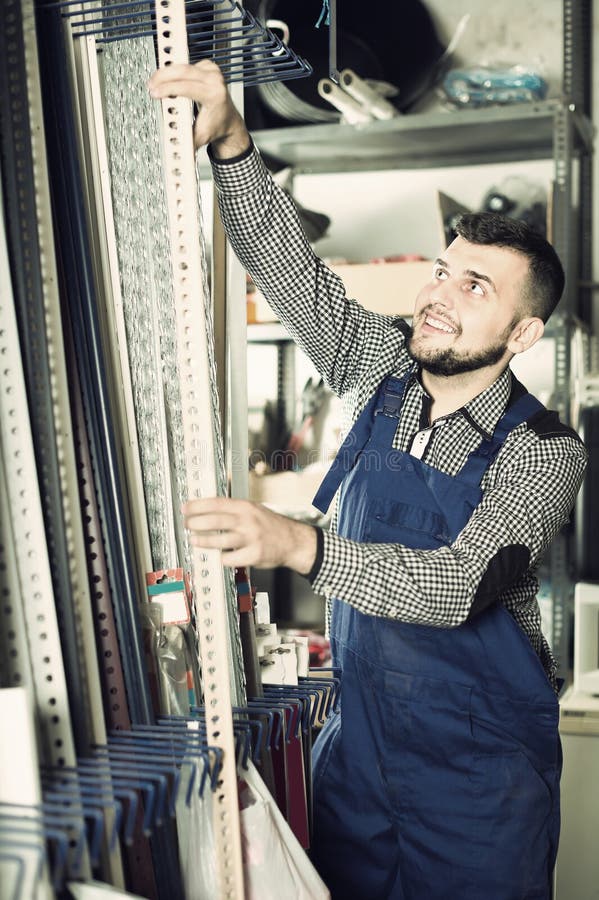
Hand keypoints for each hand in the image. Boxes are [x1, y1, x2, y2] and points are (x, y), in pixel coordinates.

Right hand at [147, 59, 250, 155]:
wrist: (228, 121)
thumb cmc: (216, 127)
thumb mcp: (199, 137)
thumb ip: (185, 141)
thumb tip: (170, 143)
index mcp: (214, 95)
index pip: (186, 87)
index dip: (168, 88)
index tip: (155, 92)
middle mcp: (215, 80)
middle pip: (183, 71)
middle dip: (163, 76)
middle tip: (151, 85)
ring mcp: (213, 71)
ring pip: (183, 65)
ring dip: (167, 72)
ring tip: (156, 83)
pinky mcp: (209, 66)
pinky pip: (187, 65)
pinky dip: (175, 71)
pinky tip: (170, 79)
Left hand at [182, 497, 317, 573]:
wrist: (294, 541)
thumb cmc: (271, 526)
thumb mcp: (254, 510)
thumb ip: (233, 510)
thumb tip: (207, 511)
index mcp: (246, 507)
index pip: (217, 503)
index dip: (198, 505)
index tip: (185, 508)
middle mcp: (248, 521)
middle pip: (216, 520)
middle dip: (196, 522)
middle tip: (186, 524)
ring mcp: (251, 538)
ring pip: (220, 540)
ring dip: (203, 541)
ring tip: (194, 540)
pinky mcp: (254, 555)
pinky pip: (230, 558)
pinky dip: (222, 558)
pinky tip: (219, 556)